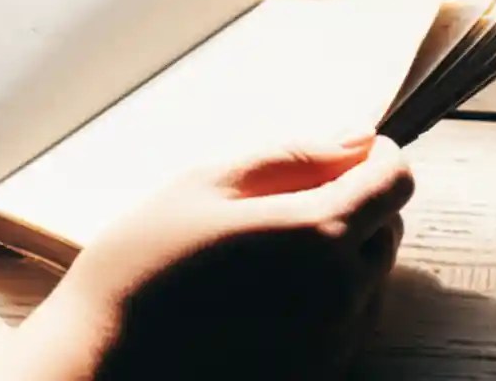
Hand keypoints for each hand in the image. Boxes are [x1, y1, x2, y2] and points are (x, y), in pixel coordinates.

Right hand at [9, 131, 413, 379]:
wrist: (98, 365)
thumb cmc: (141, 269)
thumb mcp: (209, 185)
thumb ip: (296, 157)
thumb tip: (358, 139)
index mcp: (319, 235)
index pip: (396, 182)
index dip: (380, 157)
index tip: (352, 153)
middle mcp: (342, 294)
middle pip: (389, 229)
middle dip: (359, 202)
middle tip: (290, 199)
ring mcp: (333, 342)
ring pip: (371, 277)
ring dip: (344, 252)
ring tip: (269, 250)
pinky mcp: (318, 373)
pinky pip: (349, 322)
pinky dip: (328, 297)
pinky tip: (267, 293)